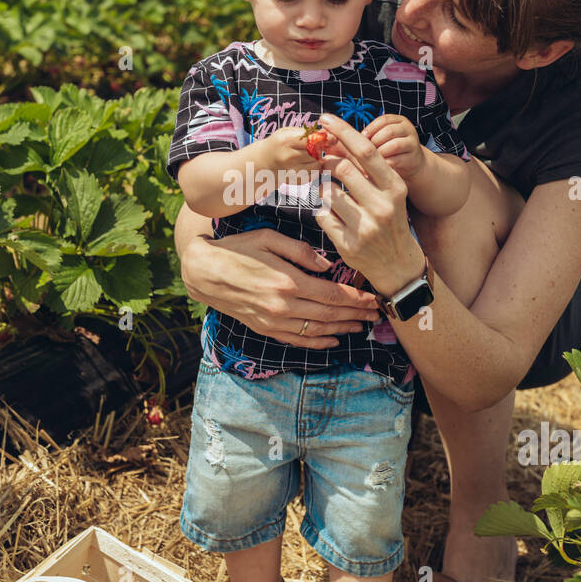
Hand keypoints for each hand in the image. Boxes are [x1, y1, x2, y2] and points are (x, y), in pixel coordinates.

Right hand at [178, 224, 380, 348]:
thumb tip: (328, 265)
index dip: (356, 298)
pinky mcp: (264, 328)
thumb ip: (300, 250)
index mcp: (287, 281)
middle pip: (329, 315)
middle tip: (376, 314)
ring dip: (342, 330)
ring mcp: (273, 321)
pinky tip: (333, 341)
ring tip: (361, 326)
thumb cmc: (237, 249)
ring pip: (317, 331)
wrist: (204, 272)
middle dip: (356, 315)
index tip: (373, 299)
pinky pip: (297, 341)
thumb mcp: (268, 238)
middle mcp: (282, 306)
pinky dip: (318, 343)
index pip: (332, 294)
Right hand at [258, 126, 328, 173]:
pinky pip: (314, 174)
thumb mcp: (289, 132)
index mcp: (286, 141)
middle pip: (316, 152)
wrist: (263, 163)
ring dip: (318, 159)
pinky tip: (306, 165)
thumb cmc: (279, 144)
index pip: (313, 139)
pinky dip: (314, 169)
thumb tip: (332, 135)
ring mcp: (291, 171)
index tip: (326, 136)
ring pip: (317, 164)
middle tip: (317, 145)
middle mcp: (288, 157)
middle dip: (320, 148)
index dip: (322, 138)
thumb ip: (308, 133)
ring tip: (309, 155)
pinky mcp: (296, 181)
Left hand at [314, 112, 426, 297]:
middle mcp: (382, 206)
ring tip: (333, 195)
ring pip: (327, 192)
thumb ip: (370, 173)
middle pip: (342, 168)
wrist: (399, 267)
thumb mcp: (390, 195)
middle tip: (322, 161)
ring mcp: (365, 227)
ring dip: (324, 189)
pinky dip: (323, 212)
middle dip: (327, 161)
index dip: (344, 132)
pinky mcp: (347, 244)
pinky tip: (335, 217)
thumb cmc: (391, 223)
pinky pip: (322, 216)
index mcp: (395, 188)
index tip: (326, 119)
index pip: (367, 151)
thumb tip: (340, 142)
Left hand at [362, 113, 425, 180]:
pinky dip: (386, 164)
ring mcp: (412, 143)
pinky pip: (397, 160)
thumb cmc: (390, 149)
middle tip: (367, 151)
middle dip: (375, 141)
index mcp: (398, 121)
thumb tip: (349, 137)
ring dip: (380, 153)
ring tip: (372, 159)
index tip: (361, 138)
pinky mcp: (413, 158)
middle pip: (389, 131)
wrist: (411, 163)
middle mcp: (407, 129)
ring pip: (394, 145)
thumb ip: (370, 135)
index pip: (383, 120)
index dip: (371, 128)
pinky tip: (379, 167)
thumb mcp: (382, 137)